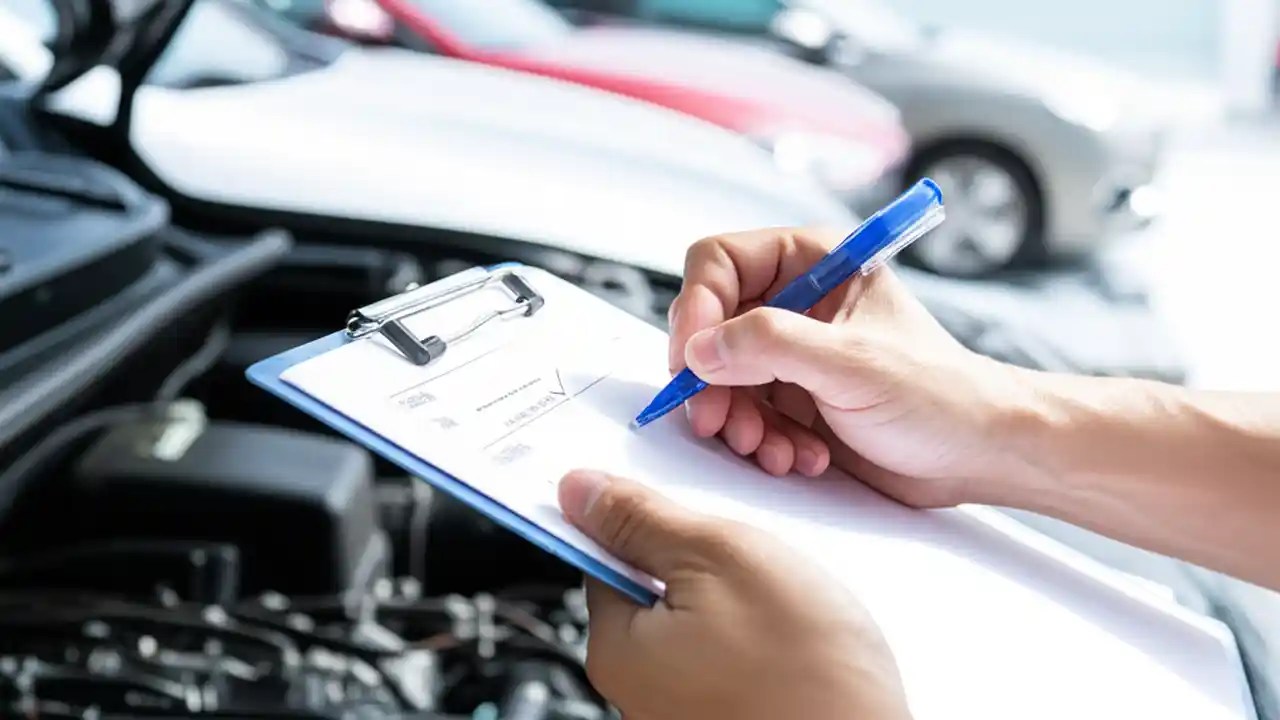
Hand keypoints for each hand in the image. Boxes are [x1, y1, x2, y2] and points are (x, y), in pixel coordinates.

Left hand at [559, 470, 910, 719]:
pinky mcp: (732, 715)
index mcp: (617, 651)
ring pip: (700, 622)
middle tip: (750, 554)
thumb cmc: (805, 671)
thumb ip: (643, 520)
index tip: (683, 506)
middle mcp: (640, 692)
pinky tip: (795, 633)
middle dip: (700, 561)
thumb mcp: (718, 558)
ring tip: (783, 597)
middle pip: (653, 591)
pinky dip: (759, 636)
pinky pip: (732, 656)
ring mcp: (687, 710)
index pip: (603, 559)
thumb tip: (579, 491)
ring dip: (736, 597)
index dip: (645, 521)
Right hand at [667, 228, 1040, 507]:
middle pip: (710, 325)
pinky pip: (743, 413)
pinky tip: (801, 457)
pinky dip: (761, 441)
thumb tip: (699, 350)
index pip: (719, 262)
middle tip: (716, 421)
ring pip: (719, 377)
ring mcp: (791, 351)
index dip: (696, 308)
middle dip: (712, 380)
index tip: (690, 361)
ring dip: (737, 420)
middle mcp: (795, 300)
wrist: (975, 454)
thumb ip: (771, 346)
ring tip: (774, 450)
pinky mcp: (791, 397)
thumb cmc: (936, 394)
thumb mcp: (851, 364)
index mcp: (814, 262)